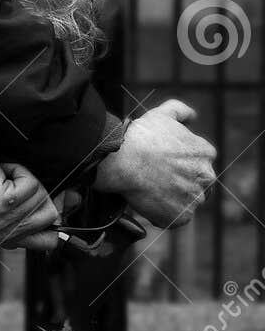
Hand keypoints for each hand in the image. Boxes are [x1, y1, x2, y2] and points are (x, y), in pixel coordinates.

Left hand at [0, 143, 69, 250]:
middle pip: (51, 216)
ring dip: (27, 180)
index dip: (58, 222)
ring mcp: (2, 221)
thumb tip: (76, 200)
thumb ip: (42, 204)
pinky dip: (20, 171)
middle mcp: (2, 236)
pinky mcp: (4, 203)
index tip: (59, 202)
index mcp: (5, 240)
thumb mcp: (14, 198)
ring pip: (43, 198)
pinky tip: (0, 172)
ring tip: (4, 178)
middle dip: (41, 194)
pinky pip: (32, 184)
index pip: (48, 243)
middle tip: (17, 185)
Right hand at [96, 100, 216, 227]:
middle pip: (194, 186)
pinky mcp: (181, 216)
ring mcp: (195, 197)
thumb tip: (193, 116)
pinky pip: (173, 219)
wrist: (122, 160)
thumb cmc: (139, 136)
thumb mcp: (161, 114)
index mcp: (206, 153)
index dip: (177, 167)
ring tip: (147, 193)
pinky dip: (162, 216)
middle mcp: (207, 176)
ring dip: (170, 201)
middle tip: (152, 182)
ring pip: (185, 203)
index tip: (160, 168)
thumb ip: (180, 111)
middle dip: (177, 185)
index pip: (197, 165)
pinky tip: (147, 204)